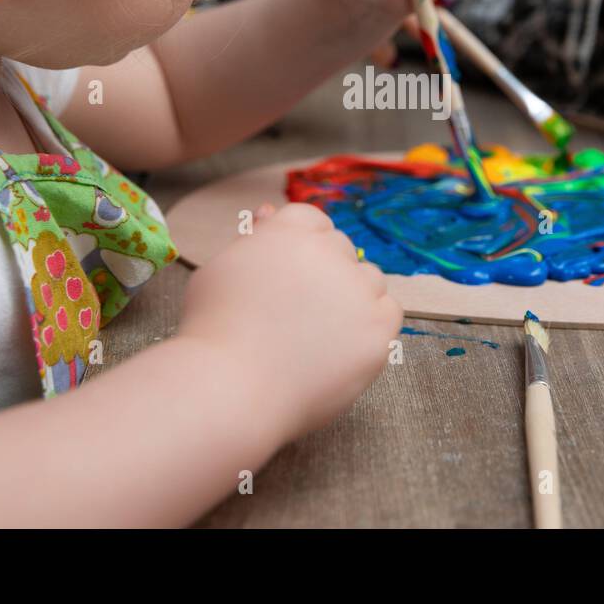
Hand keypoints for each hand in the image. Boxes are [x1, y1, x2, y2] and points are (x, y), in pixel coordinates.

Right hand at [178, 203, 401, 439]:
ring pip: (370, 278)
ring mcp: (355, 289)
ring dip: (352, 296)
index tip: (288, 278)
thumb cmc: (214, 333)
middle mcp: (326, 251)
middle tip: (294, 314)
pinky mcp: (377, 328)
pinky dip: (371, 324)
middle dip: (323, 274)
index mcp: (288, 230)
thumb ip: (253, 241)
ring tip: (315, 332)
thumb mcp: (222, 269)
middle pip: (341, 248)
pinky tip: (340, 344)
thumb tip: (269, 213)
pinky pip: (389, 311)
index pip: (312, 220)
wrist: (231, 390)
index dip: (302, 248)